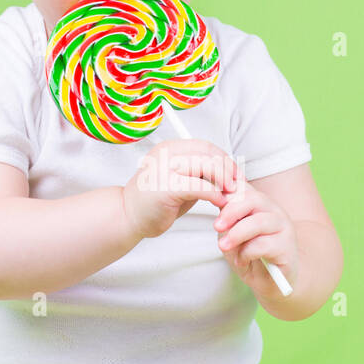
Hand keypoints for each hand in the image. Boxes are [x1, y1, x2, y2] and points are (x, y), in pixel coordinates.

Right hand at [122, 138, 238, 239]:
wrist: (128, 217)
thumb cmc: (156, 201)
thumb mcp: (179, 179)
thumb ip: (198, 171)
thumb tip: (229, 170)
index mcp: (170, 148)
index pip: (205, 146)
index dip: (225, 159)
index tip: (235, 174)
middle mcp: (166, 154)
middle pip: (208, 153)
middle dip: (228, 169)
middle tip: (236, 186)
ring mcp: (164, 169)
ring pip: (206, 166)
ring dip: (224, 181)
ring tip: (229, 195)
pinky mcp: (166, 188)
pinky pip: (199, 187)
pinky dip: (214, 194)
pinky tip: (219, 202)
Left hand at [214, 178, 298, 289]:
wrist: (271, 282)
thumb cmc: (250, 256)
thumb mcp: (232, 235)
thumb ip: (227, 219)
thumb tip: (216, 201)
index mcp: (261, 204)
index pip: (246, 187)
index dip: (227, 192)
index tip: (213, 203)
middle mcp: (275, 211)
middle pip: (254, 199)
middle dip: (231, 212)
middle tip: (217, 226)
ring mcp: (284, 228)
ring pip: (259, 222)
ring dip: (237, 235)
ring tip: (224, 247)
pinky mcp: (287, 247)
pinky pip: (263, 245)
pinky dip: (247, 253)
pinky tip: (242, 261)